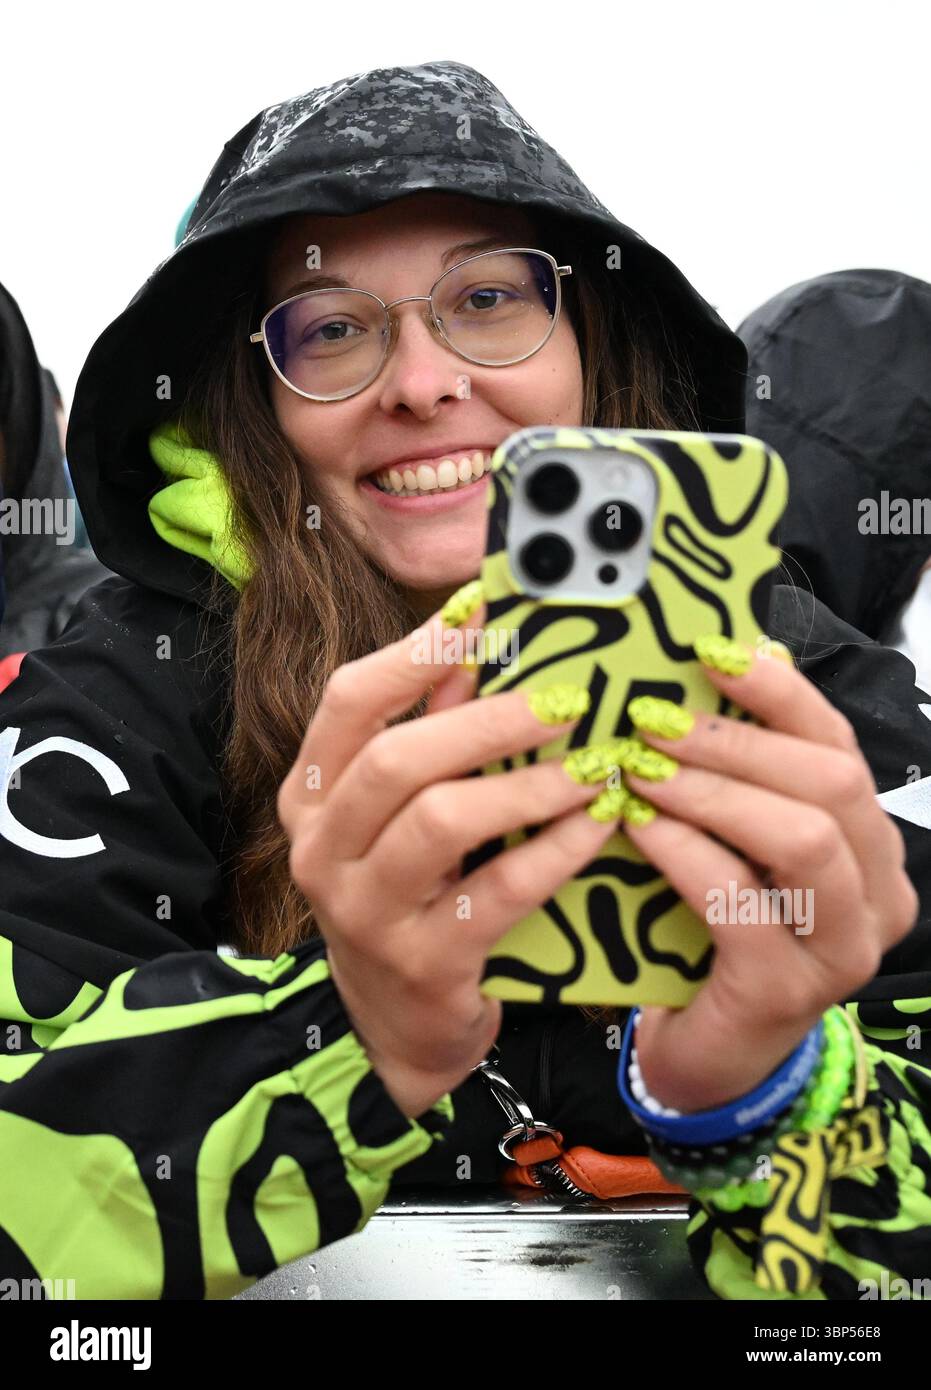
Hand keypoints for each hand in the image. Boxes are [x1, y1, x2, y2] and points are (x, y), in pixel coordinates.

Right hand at [276, 602, 619, 1118]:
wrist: (397, 1025)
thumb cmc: (409, 892)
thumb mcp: (402, 812)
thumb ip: (433, 723)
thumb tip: (481, 630)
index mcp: (314, 795)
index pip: (349, 702)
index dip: (417, 652)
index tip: (484, 612)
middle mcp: (324, 850)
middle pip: (398, 759)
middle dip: (488, 719)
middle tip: (566, 699)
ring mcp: (366, 911)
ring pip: (442, 821)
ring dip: (528, 784)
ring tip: (593, 764)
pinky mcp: (423, 962)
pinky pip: (498, 891)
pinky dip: (556, 850)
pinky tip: (599, 823)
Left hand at [619, 638, 918, 1112]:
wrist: (704, 1057)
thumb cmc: (712, 937)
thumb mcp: (736, 848)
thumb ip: (737, 781)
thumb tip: (696, 672)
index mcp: (869, 846)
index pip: (839, 747)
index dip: (780, 691)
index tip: (712, 651)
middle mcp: (878, 894)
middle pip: (831, 783)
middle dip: (736, 740)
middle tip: (652, 720)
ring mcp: (843, 949)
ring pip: (800, 838)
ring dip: (711, 792)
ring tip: (638, 771)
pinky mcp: (788, 992)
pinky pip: (740, 901)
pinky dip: (685, 853)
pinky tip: (636, 829)